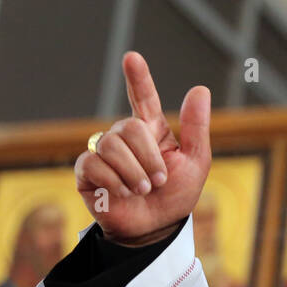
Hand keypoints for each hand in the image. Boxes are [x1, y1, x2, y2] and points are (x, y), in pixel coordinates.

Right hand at [74, 51, 211, 244]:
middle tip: (159, 180)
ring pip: (111, 145)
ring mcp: (104, 153)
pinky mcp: (86, 172)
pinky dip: (112, 180)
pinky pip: (92, 164)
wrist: (155, 228)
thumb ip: (196, 127)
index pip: (143, 98)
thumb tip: (200, 89)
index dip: (138, 77)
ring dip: (133, 172)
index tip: (132, 57)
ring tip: (142, 189)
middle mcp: (125, 137)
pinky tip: (121, 193)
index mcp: (153, 130)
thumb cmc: (176, 195)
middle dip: (148, 156)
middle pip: (130, 127)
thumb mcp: (196, 162)